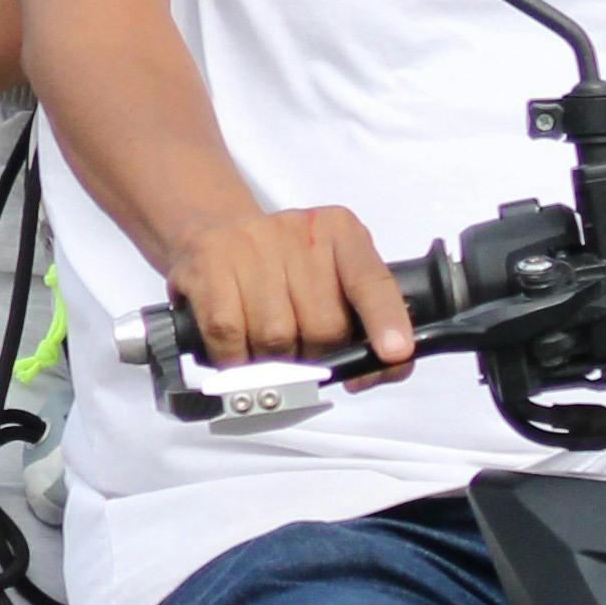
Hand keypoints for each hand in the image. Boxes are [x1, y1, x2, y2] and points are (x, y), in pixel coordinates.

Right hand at [160, 199, 414, 369]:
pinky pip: (230, 336)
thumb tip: (368, 374)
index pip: (370, 280)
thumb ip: (365, 323)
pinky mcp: (210, 264)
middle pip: (323, 326)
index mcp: (341, 233)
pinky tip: (239, 350)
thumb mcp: (333, 276)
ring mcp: (252, 245)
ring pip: (276, 338)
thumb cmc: (284, 268)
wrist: (216, 231)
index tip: (395, 352)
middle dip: (316, 356)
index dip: (385, 320)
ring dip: (273, 362)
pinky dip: (236, 359)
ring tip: (267, 348)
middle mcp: (300, 232)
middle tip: (302, 351)